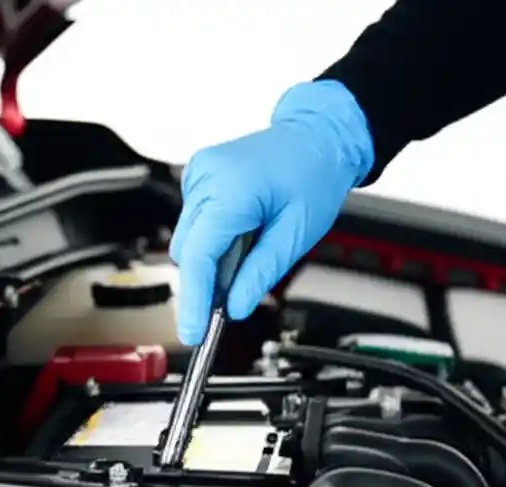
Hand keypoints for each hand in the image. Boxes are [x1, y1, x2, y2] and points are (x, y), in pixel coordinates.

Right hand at [170, 80, 374, 344]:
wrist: (316, 135)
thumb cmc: (313, 173)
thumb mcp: (296, 233)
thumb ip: (261, 272)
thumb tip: (234, 307)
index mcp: (231, 189)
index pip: (199, 256)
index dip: (195, 300)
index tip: (193, 332)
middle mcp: (206, 177)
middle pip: (189, 252)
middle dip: (207, 282)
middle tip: (231, 302)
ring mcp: (198, 175)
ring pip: (190, 241)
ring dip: (213, 260)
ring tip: (250, 251)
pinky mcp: (198, 178)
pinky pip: (196, 224)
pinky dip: (214, 240)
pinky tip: (241, 234)